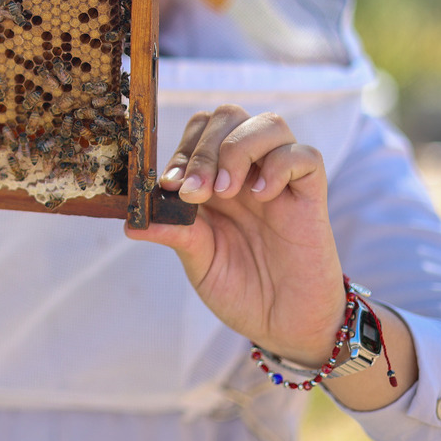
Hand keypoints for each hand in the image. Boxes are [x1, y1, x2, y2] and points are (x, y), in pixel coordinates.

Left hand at [126, 105, 344, 366]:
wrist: (284, 324)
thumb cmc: (240, 290)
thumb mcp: (199, 262)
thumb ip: (174, 234)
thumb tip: (130, 222)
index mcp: (214, 181)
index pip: (197, 133)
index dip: (181, 151)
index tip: (170, 186)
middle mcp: (246, 172)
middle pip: (228, 116)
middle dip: (205, 148)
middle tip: (197, 193)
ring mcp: (280, 180)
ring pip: (268, 124)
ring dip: (238, 149)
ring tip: (228, 192)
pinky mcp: (310, 195)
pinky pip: (305, 155)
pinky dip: (280, 165)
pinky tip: (263, 196)